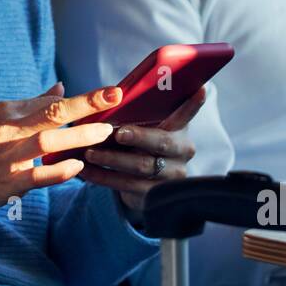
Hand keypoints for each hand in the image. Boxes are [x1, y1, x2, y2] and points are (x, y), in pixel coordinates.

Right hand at [0, 82, 120, 216]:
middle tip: (114, 97)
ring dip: (81, 136)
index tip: (109, 93)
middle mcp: (7, 130)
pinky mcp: (8, 182)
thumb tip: (60, 87)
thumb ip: (30, 105)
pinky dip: (61, 170)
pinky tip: (78, 166)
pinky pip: (40, 175)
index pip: (50, 102)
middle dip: (87, 104)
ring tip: (105, 133)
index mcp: (5, 111)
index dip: (82, 99)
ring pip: (51, 142)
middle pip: (53, 113)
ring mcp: (8, 157)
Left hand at [76, 86, 207, 224]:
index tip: (199, 89)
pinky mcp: (155, 196)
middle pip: (162, 143)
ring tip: (90, 153)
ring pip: (141, 166)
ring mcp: (171, 175)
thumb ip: (136, 115)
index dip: (194, 104)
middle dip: (139, 136)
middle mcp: (181, 152)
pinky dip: (103, 178)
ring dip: (112, 159)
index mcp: (179, 130)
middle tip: (118, 132)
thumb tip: (109, 96)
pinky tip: (85, 171)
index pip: (187, 114)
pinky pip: (127, 186)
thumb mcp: (145, 129)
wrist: (145, 183)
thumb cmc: (140, 144)